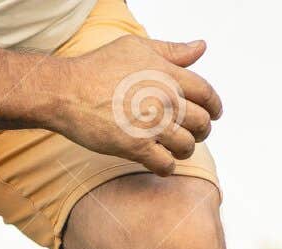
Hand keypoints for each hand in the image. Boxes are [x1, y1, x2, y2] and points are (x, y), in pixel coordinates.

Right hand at [51, 36, 221, 175]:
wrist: (67, 92)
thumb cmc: (97, 68)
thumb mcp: (136, 48)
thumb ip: (171, 50)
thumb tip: (201, 47)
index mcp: (169, 74)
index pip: (207, 93)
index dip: (214, 106)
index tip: (214, 114)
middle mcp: (166, 99)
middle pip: (202, 122)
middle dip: (202, 131)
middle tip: (194, 135)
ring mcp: (152, 124)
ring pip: (187, 145)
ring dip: (185, 150)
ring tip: (177, 151)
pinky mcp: (136, 146)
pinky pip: (165, 164)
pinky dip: (167, 168)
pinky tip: (161, 165)